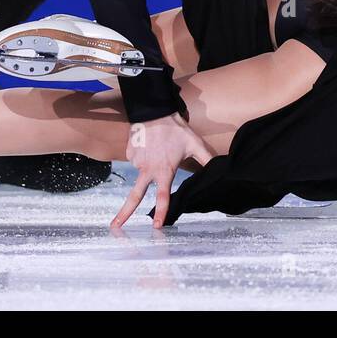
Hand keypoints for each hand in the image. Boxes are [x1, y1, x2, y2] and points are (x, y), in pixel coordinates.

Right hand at [112, 112, 214, 228]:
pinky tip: (149, 145)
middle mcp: (147, 169)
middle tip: (115, 226)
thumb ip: (207, 160)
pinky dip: (142, 156)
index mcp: (163, 171)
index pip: (162, 197)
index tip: (157, 227)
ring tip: (158, 148)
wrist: (154, 110)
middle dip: (124, 213)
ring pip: (141, 171)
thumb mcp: (195, 144)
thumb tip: (221, 169)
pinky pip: (136, 160)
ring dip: (148, 165)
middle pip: (134, 196)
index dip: (161, 213)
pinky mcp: (129, 153)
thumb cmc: (176, 129)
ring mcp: (136, 161)